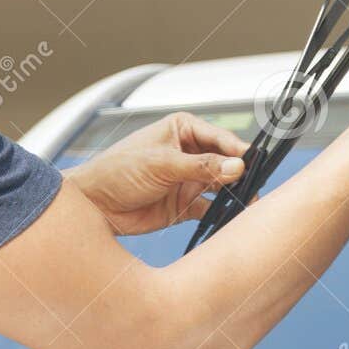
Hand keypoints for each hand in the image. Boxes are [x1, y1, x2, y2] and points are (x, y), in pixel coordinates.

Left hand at [70, 112, 248, 235]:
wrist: (92, 205)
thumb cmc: (117, 170)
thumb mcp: (161, 164)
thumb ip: (201, 166)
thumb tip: (237, 166)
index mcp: (184, 130)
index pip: (221, 138)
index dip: (239, 151)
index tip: (255, 164)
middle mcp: (190, 152)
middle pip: (226, 162)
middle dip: (241, 174)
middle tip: (256, 187)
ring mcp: (188, 179)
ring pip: (222, 186)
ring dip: (234, 195)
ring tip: (248, 204)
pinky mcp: (184, 205)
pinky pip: (210, 208)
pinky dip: (220, 214)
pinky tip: (230, 219)